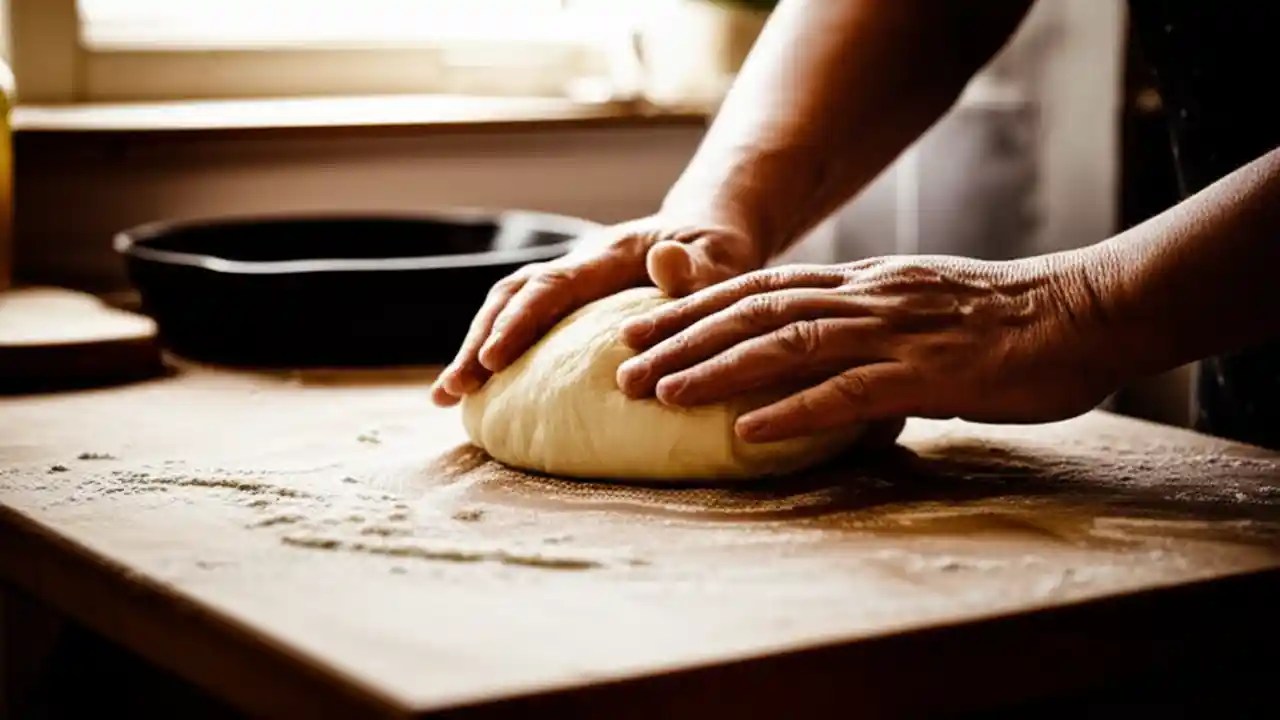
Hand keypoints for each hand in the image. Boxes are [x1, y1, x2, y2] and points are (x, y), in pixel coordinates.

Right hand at [430, 215, 762, 405]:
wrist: (707, 232)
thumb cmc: (718, 252)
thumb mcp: (722, 257)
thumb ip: (696, 266)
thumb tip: (663, 259)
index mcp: (608, 255)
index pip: (553, 286)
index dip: (520, 321)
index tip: (492, 359)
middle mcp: (578, 265)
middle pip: (512, 296)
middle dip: (477, 342)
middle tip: (453, 390)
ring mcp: (569, 284)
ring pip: (506, 308)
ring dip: (474, 349)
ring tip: (447, 397)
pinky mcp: (568, 306)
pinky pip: (521, 323)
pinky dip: (494, 353)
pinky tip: (476, 391)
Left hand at [615, 254, 1119, 441]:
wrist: (1083, 312)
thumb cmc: (1002, 324)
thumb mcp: (917, 315)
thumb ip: (863, 334)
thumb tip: (818, 370)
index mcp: (860, 284)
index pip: (758, 288)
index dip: (691, 308)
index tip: (638, 326)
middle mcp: (864, 298)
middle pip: (754, 311)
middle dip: (682, 338)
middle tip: (621, 363)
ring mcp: (894, 333)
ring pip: (786, 344)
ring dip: (717, 369)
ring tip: (661, 394)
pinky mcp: (929, 373)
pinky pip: (849, 393)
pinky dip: (793, 411)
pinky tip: (748, 431)